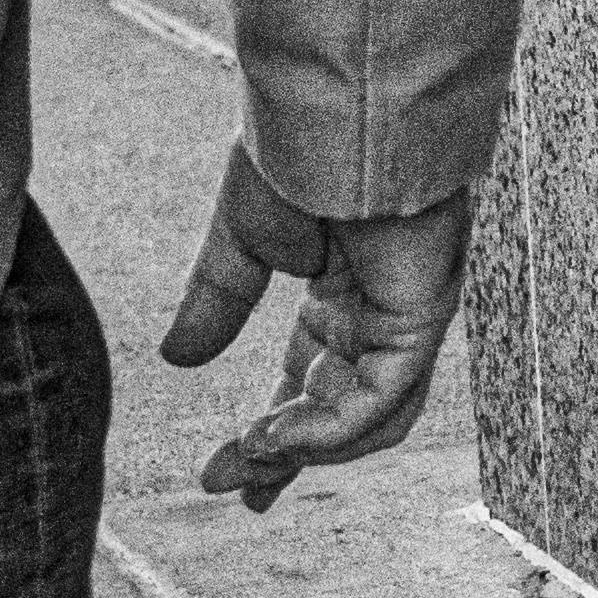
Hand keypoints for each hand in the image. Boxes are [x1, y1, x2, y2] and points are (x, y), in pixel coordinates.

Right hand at [159, 150, 473, 511]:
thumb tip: (177, 359)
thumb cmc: (295, 151)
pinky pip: (380, 397)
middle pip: (342, 414)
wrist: (328, 109)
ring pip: (369, 420)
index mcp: (345, 299)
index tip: (228, 475)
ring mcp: (406, 318)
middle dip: (286, 457)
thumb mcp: (241, 241)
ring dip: (306, 450)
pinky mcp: (420, 315)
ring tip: (248, 459)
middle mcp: (380, 316)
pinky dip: (329, 428)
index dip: (274, 437)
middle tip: (236, 488)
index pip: (314, 387)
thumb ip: (217, 302)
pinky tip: (276, 438)